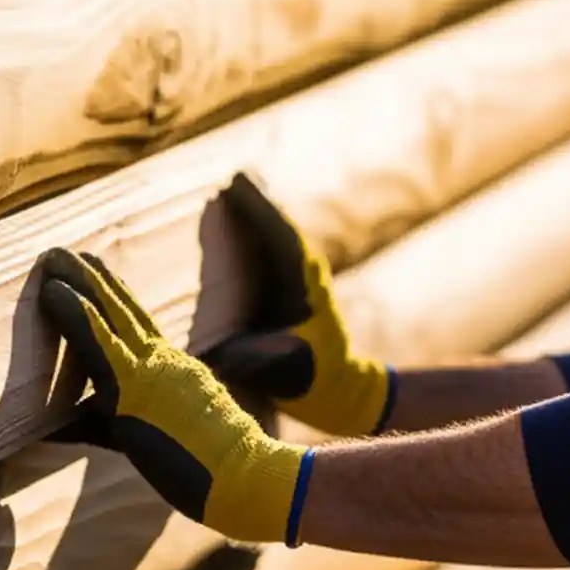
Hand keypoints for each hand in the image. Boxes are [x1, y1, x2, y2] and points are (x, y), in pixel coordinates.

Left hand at [38, 247, 313, 543]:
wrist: (251, 477)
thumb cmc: (213, 472)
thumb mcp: (157, 441)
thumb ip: (108, 426)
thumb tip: (63, 427)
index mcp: (175, 371)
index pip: (138, 326)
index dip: (113, 297)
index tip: (93, 271)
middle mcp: (162, 363)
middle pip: (121, 310)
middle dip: (90, 279)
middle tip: (62, 252)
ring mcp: (149, 372)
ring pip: (106, 316)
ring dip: (76, 283)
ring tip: (50, 257)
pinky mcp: (134, 390)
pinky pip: (96, 344)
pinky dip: (72, 315)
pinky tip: (50, 293)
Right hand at [208, 171, 393, 436]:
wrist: (339, 391)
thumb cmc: (311, 382)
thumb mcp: (284, 374)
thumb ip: (260, 362)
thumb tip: (229, 352)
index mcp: (304, 287)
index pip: (278, 238)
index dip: (256, 210)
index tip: (234, 188)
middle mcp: (306, 277)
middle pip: (279, 229)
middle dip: (255, 205)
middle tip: (233, 179)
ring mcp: (301, 282)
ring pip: (277, 238)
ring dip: (257, 216)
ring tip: (234, 192)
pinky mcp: (293, 291)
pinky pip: (272, 253)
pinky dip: (257, 235)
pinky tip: (241, 227)